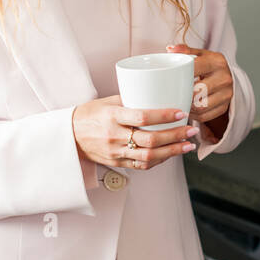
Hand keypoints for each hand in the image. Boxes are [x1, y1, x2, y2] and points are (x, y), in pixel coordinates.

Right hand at [72, 95, 198, 170]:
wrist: (68, 136)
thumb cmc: (90, 114)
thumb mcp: (108, 102)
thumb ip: (132, 100)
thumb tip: (159, 94)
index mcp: (112, 116)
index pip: (142, 117)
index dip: (164, 116)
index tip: (181, 112)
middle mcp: (114, 136)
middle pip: (150, 140)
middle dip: (175, 136)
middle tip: (191, 130)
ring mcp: (115, 152)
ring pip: (149, 156)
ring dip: (172, 151)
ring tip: (188, 145)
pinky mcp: (117, 163)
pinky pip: (142, 165)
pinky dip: (159, 160)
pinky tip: (171, 154)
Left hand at [166, 43, 232, 139]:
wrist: (229, 77)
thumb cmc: (209, 65)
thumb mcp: (200, 55)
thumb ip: (185, 51)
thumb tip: (169, 49)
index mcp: (217, 62)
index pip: (196, 68)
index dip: (181, 75)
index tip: (169, 78)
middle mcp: (225, 78)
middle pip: (199, 90)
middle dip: (183, 94)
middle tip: (171, 94)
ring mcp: (227, 94)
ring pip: (201, 106)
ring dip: (187, 107)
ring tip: (178, 103)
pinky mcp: (225, 107)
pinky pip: (205, 116)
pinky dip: (193, 115)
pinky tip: (186, 110)